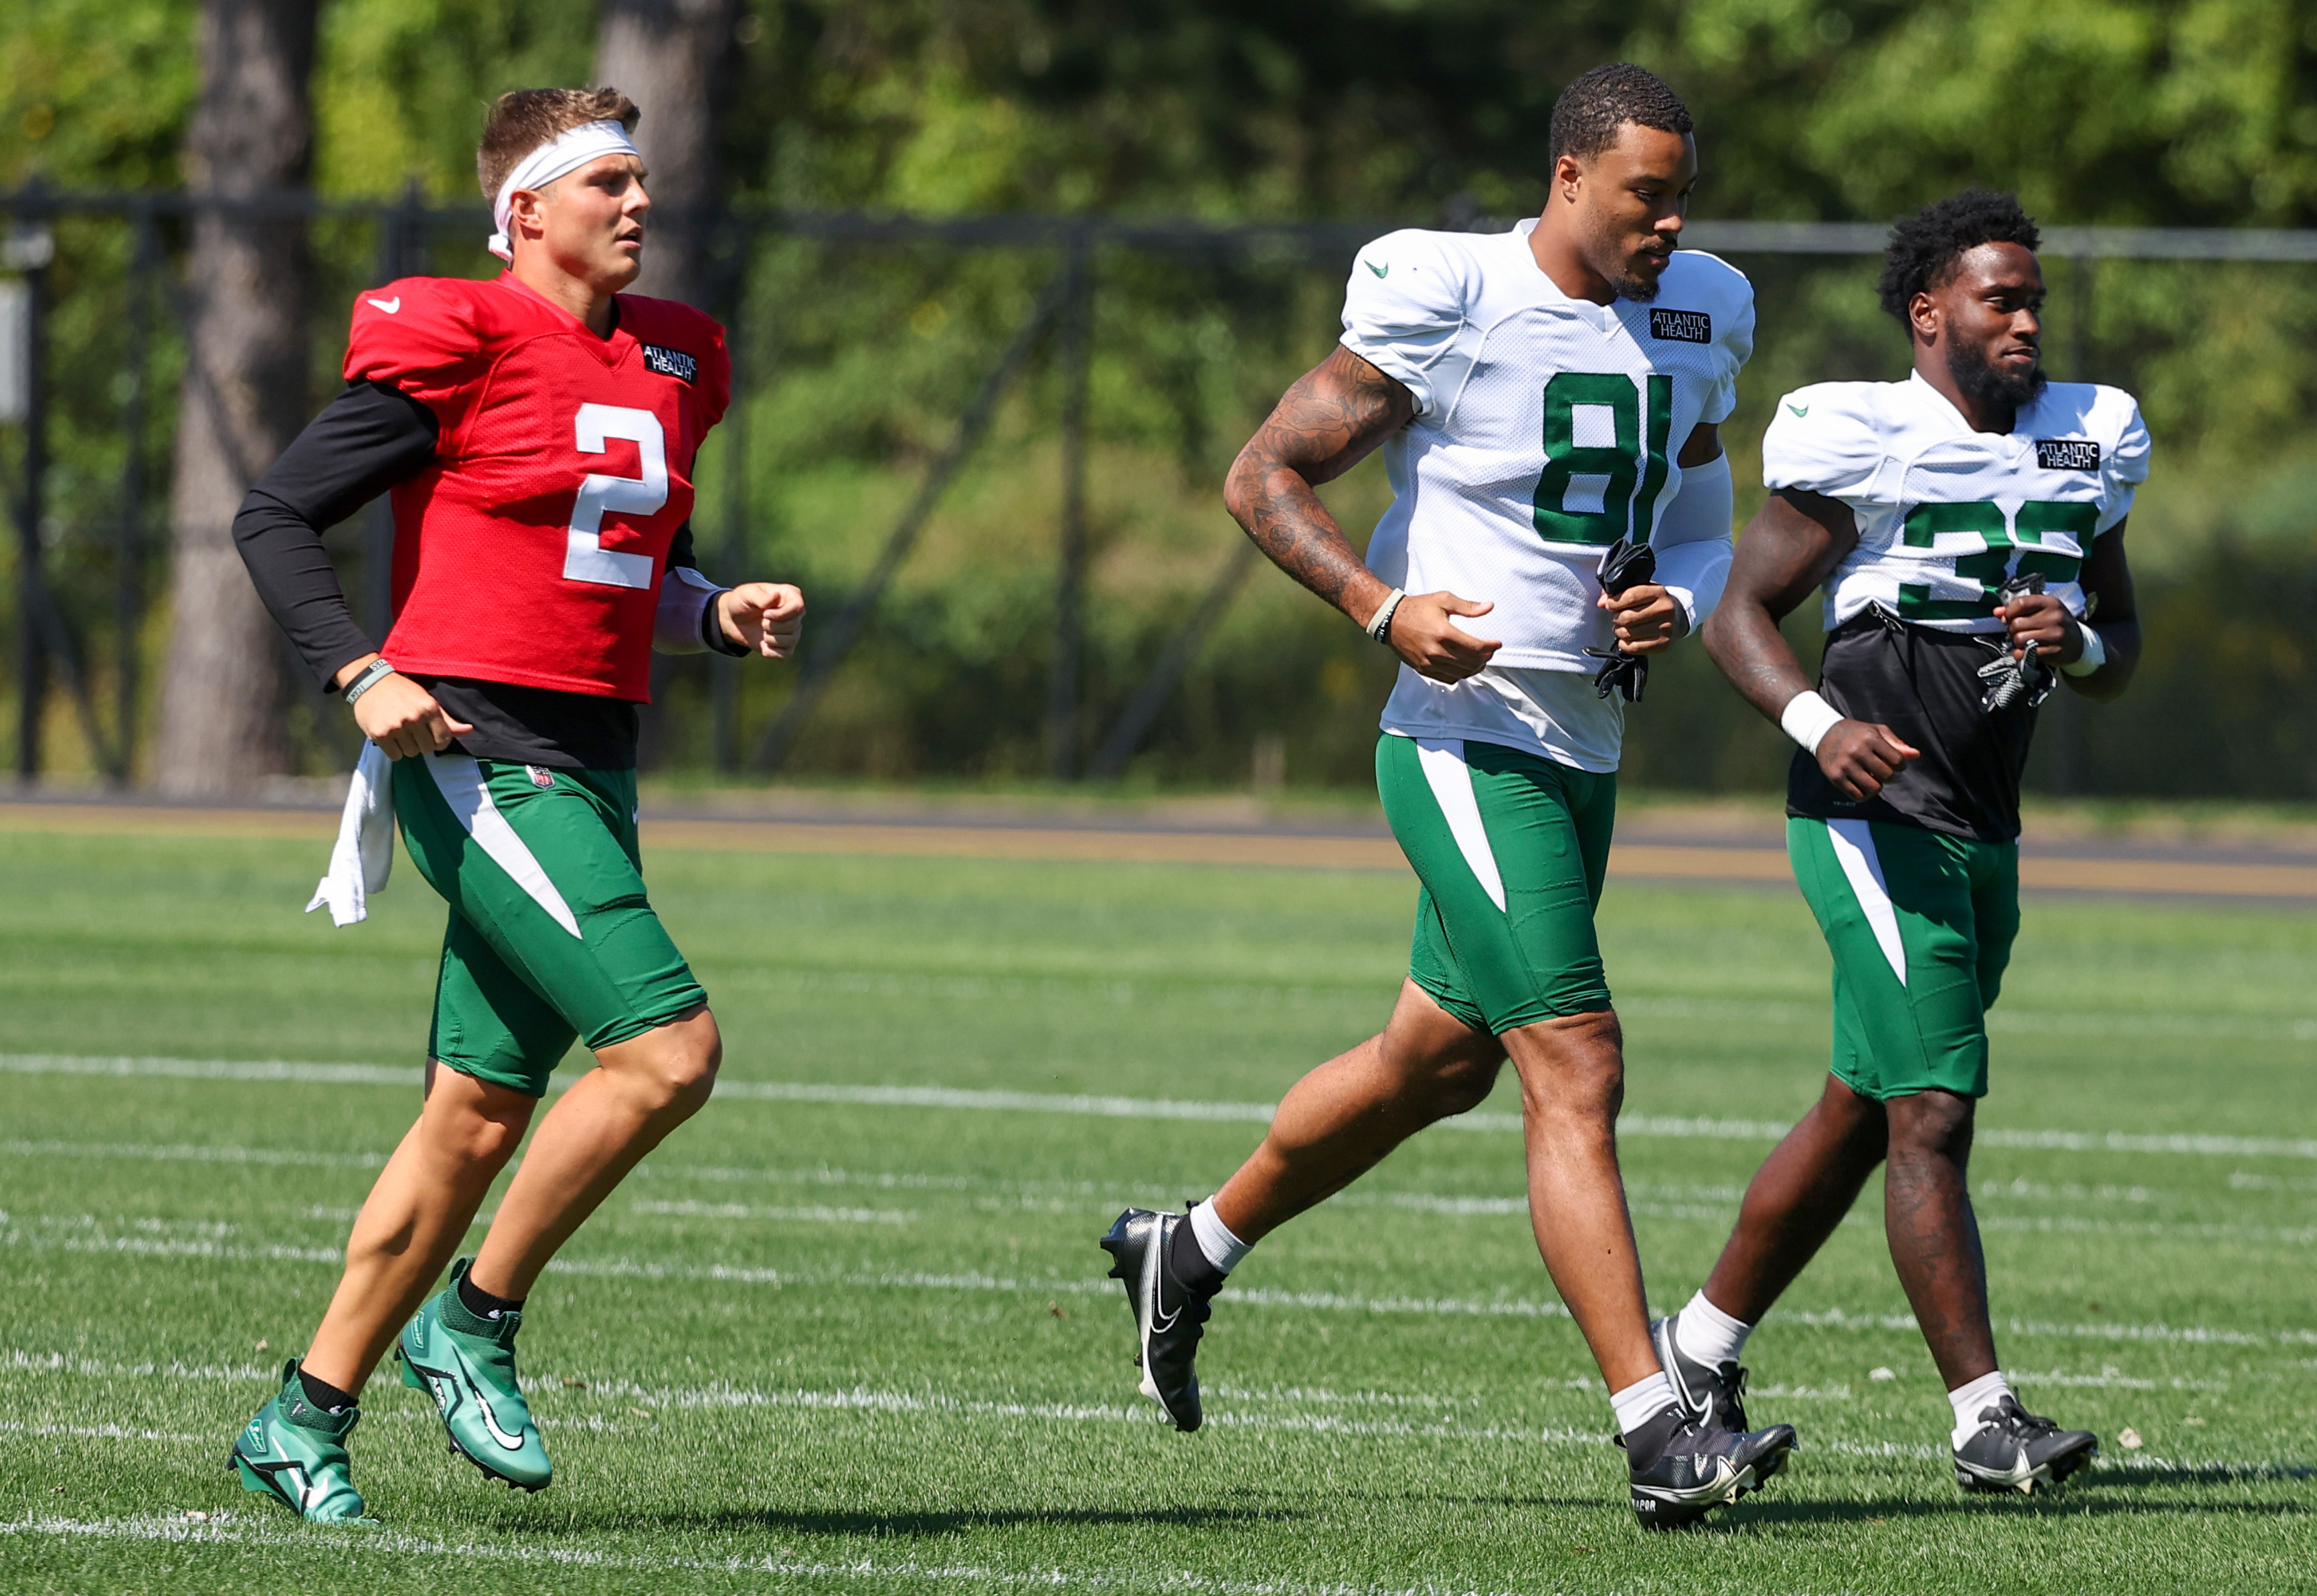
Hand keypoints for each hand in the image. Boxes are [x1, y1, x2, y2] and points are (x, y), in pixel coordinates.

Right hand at [348, 671, 473, 759]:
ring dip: (407, 747)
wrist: (369, 683)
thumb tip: (469, 730)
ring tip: (400, 732)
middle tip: (412, 732)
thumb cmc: (402, 692)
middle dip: (422, 744)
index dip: (439, 742)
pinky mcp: (380, 734)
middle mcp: (414, 718)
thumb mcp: (427, 700)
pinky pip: (395, 756)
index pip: (444, 740)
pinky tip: (390, 736)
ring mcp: (396, 727)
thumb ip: (447, 719)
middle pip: (427, 749)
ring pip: (411, 753)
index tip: (431, 736)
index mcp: (429, 708)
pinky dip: (394, 750)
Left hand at [716, 583, 806, 658]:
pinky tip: (763, 645)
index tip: (765, 614)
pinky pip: (786, 654)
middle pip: (794, 625)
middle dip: (772, 626)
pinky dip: (772, 652)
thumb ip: (760, 596)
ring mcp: (792, 629)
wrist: (733, 619)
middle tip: (761, 622)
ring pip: (791, 640)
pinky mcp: (785, 645)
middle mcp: (794, 612)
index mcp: (790, 595)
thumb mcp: (746, 594)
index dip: (782, 614)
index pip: (798, 607)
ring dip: (771, 639)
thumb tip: (775, 599)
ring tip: (762, 632)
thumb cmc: (741, 602)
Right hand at [1387, 590, 1501, 682]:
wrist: (1390, 620)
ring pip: (1461, 673)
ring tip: (1480, 659)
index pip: (1475, 647)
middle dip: (1485, 658)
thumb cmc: (1417, 608)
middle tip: (1490, 651)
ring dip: (1475, 668)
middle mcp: (1436, 651)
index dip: (1491, 647)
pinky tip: (1464, 667)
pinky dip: (1460, 675)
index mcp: (1443, 633)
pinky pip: (1448, 679)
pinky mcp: (1423, 669)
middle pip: (1471, 662)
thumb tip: (1489, 607)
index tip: (1497, 643)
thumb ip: (1468, 606)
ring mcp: (1429, 663)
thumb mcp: (1443, 600)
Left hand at [1595, 581, 1688, 653]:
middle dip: (1616, 618)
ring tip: (1621, 627)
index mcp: (1659, 592)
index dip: (1614, 602)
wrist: (1678, 617)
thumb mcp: (1641, 590)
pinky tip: (1625, 639)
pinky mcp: (1663, 644)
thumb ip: (1619, 591)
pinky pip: (1634, 648)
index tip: (1610, 605)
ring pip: (1629, 633)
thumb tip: (1602, 602)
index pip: (1630, 596)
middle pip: (1627, 617)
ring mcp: (1666, 628)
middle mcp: (1665, 609)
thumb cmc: (1653, 602)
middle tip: (1617, 617)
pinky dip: (1624, 644)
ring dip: (1619, 631)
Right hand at [1816, 719, 1919, 800]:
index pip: (1897, 761)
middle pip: (1886, 775)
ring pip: (1873, 788)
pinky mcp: (1835, 777)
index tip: (1894, 764)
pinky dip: (1864, 794)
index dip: (1900, 765)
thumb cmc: (1856, 733)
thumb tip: (1916, 755)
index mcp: (1870, 738)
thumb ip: (1897, 743)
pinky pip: (1858, 795)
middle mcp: (1857, 751)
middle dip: (1888, 776)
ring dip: (1876, 786)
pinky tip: (1862, 786)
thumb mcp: (1876, 731)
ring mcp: (1845, 765)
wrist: (1823, 733)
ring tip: (1872, 779)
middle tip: (1880, 771)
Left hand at [1995, 591, 2077, 662]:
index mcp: (2050, 602)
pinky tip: (2028, 651)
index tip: (2009, 618)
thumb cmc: (2054, 624)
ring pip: (2019, 638)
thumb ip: (2018, 610)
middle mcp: (2055, 616)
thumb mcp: (2041, 611)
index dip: (2009, 612)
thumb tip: (1997, 612)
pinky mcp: (2055, 650)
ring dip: (2017, 642)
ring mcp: (2056, 634)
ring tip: (2025, 641)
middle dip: (2013, 630)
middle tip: (2020, 632)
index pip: (2020, 603)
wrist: (2078, 643)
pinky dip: (2021, 654)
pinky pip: (2025, 653)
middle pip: (2016, 623)